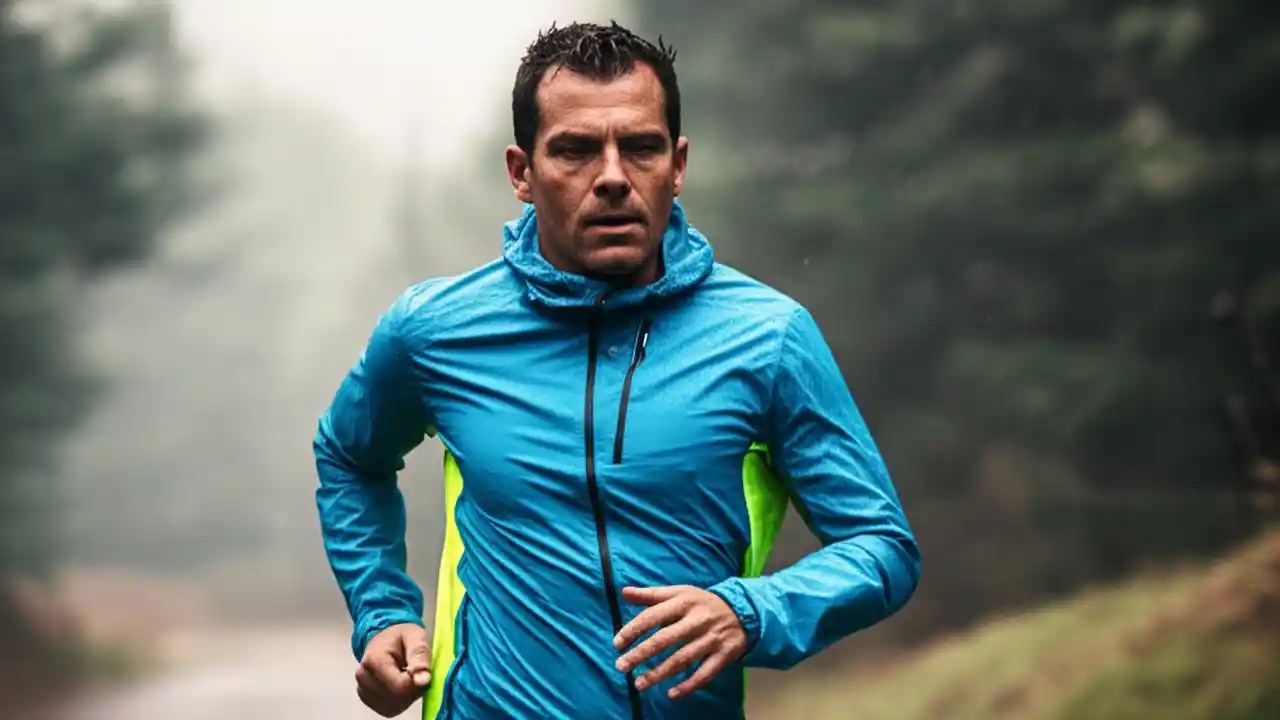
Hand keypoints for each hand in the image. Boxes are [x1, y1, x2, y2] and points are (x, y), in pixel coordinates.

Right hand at [355, 622, 431, 716]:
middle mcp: (363, 676)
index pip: (400, 687)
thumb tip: (423, 680)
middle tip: (417, 673)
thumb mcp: (416, 637)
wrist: (385, 636)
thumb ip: (420, 656)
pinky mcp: (367, 698)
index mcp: (374, 660)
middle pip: (396, 698)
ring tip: (408, 676)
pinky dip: (399, 701)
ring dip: (407, 697)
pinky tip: (401, 685)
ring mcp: (363, 689)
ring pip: (393, 707)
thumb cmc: (401, 636)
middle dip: (413, 690)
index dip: (417, 683)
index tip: (422, 671)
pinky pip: (388, 709)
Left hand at [612, 585, 747, 699]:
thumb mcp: (680, 593)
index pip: (653, 615)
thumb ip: (651, 595)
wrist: (742, 611)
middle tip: (622, 666)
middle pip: (665, 639)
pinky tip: (672, 694)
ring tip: (639, 684)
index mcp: (684, 602)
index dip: (634, 629)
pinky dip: (688, 685)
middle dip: (641, 654)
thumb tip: (624, 593)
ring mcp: (711, 639)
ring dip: (659, 673)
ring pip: (682, 659)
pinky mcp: (724, 655)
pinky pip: (705, 674)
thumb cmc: (702, 603)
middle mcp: (697, 620)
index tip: (617, 643)